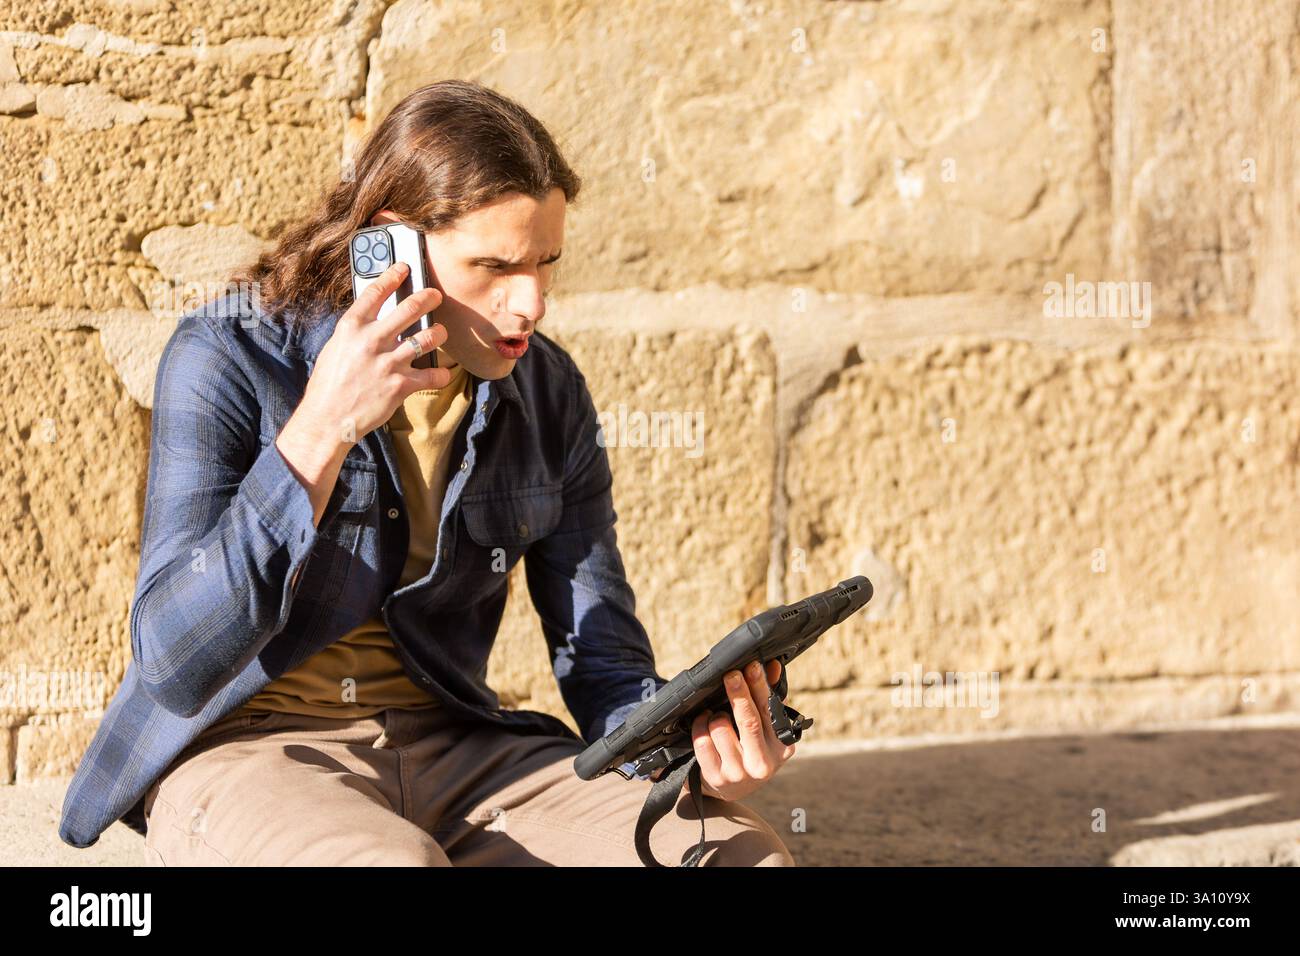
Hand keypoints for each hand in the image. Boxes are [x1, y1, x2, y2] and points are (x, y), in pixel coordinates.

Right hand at [297, 260, 450, 445]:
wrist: (327, 419)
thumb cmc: (329, 384)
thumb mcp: (336, 348)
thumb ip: (357, 332)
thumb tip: (376, 319)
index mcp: (351, 328)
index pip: (375, 292)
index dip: (392, 276)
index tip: (404, 268)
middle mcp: (371, 340)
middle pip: (409, 308)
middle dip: (428, 297)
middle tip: (435, 295)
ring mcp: (388, 362)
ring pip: (427, 337)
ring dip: (438, 333)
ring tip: (439, 332)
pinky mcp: (400, 385)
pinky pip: (432, 375)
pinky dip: (441, 374)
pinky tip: (441, 373)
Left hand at [686, 660, 795, 802]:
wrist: (731, 787)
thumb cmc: (751, 749)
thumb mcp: (765, 728)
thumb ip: (769, 697)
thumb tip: (774, 666)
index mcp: (782, 746)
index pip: (771, 711)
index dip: (761, 686)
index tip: (753, 665)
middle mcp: (763, 763)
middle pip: (749, 722)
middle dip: (739, 694)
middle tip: (731, 674)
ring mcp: (739, 773)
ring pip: (721, 729)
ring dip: (714, 714)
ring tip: (714, 711)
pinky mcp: (716, 778)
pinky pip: (702, 742)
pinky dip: (699, 726)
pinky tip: (703, 722)